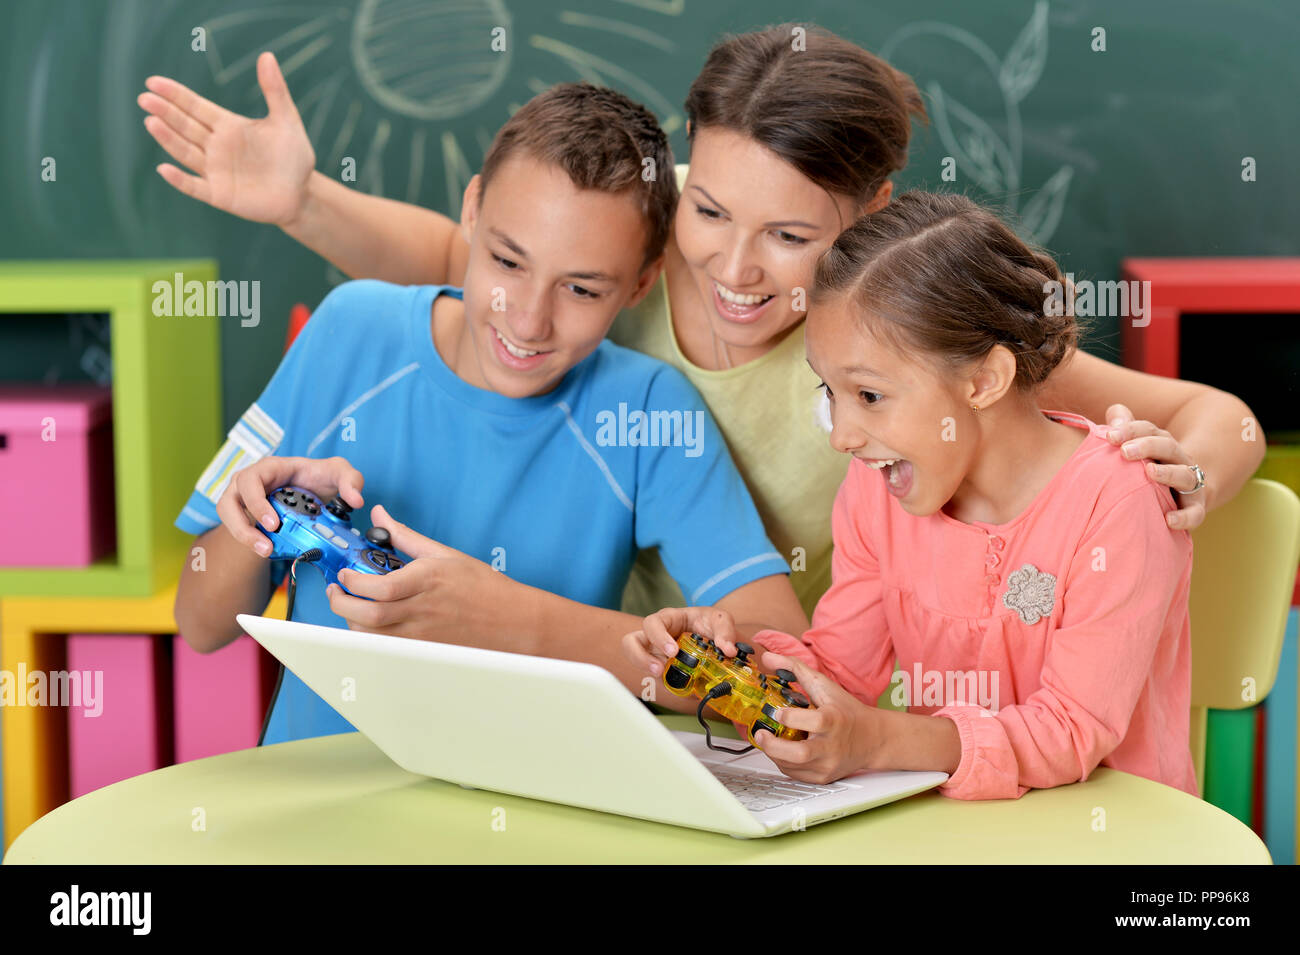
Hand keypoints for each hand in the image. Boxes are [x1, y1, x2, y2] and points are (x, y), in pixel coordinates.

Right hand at [138, 51, 315, 226]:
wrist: (302, 193)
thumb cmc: (293, 156)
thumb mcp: (287, 120)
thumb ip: (275, 90)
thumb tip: (267, 55)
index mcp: (227, 125)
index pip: (195, 106)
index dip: (175, 95)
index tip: (153, 82)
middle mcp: (216, 146)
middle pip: (185, 126)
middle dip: (165, 112)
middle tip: (144, 98)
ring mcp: (215, 170)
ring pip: (185, 152)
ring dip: (168, 138)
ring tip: (150, 121)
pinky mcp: (219, 194)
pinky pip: (195, 186)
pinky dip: (180, 180)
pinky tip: (164, 169)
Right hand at [216, 455, 363, 556]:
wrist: (314, 492)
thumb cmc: (320, 477)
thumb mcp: (340, 473)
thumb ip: (351, 481)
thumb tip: (356, 501)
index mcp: (269, 468)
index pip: (250, 479)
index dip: (256, 501)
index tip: (273, 522)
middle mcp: (249, 481)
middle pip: (229, 501)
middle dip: (244, 525)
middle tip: (267, 544)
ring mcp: (243, 498)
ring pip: (228, 516)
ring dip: (242, 536)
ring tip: (265, 551)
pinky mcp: (246, 515)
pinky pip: (237, 528)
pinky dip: (248, 540)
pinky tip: (267, 550)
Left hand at [323, 505, 512, 640]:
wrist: (510, 619)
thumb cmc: (482, 586)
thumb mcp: (445, 553)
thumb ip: (406, 536)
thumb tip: (381, 516)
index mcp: (427, 580)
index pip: (380, 587)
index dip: (354, 582)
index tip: (345, 573)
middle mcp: (422, 609)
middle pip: (369, 615)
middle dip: (342, 604)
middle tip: (337, 591)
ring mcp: (422, 634)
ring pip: (372, 635)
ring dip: (353, 621)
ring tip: (352, 605)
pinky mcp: (423, 649)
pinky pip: (385, 647)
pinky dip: (370, 636)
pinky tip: (370, 623)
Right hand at [621, 606, 742, 676]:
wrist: (714, 638)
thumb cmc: (710, 624)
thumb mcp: (720, 621)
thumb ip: (725, 631)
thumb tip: (729, 650)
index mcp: (668, 619)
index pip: (653, 623)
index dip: (658, 637)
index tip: (672, 651)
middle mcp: (656, 635)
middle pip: (631, 642)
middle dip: (641, 657)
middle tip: (660, 669)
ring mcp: (655, 652)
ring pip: (635, 659)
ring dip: (645, 670)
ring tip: (661, 677)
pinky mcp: (660, 668)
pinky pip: (653, 676)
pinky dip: (663, 683)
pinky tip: (680, 687)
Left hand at [752, 653, 881, 783]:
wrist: (873, 739)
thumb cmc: (847, 711)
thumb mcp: (824, 685)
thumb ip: (795, 669)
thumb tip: (769, 657)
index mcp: (835, 720)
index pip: (813, 721)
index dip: (790, 717)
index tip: (777, 712)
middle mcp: (832, 745)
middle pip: (801, 753)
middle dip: (774, 746)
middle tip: (761, 734)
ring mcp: (828, 764)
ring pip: (793, 767)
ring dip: (774, 753)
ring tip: (768, 740)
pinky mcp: (823, 777)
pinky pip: (795, 775)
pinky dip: (783, 763)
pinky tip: (781, 751)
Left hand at [1104, 403, 1206, 529]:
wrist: (1186, 493)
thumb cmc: (1150, 467)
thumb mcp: (1138, 447)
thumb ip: (1125, 429)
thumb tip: (1114, 411)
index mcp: (1162, 443)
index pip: (1148, 430)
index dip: (1130, 430)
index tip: (1109, 436)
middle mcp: (1179, 459)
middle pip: (1167, 446)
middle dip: (1147, 446)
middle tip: (1124, 452)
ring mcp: (1190, 483)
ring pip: (1184, 475)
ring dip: (1167, 473)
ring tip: (1150, 473)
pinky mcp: (1196, 507)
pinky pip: (1194, 513)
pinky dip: (1184, 517)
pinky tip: (1169, 520)